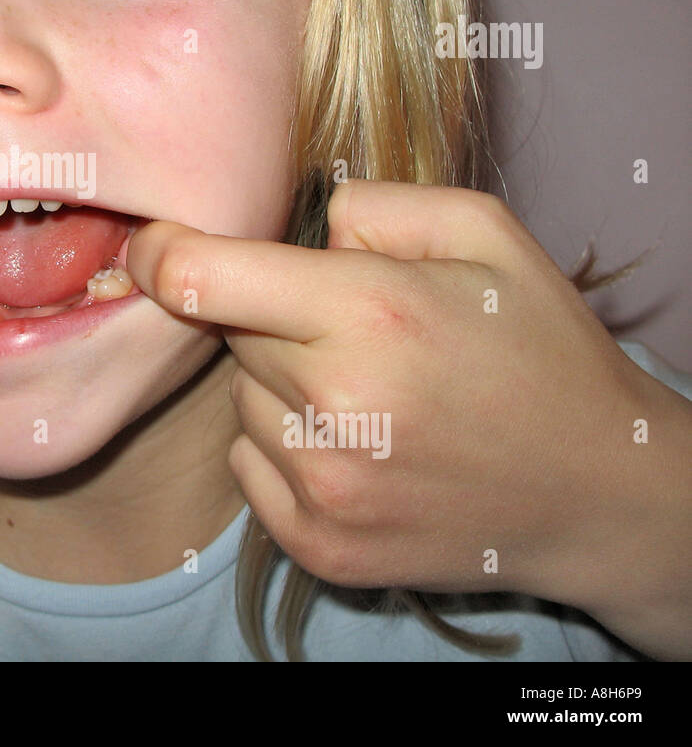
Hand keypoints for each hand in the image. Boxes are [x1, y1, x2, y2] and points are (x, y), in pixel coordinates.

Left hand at [127, 179, 691, 658]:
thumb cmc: (537, 346)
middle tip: (344, 327)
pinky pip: (249, 464)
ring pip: (240, 401)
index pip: (201, 277)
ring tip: (367, 392)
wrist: (595, 489)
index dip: (159, 252)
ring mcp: (324, 489)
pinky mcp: (318, 545)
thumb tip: (294, 223)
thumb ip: (373, 201)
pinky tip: (357, 444)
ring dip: (281, 385)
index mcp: (370, 315)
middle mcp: (336, 407)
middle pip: (227, 333)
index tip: (151, 245)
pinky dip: (284, 446)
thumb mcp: (484, 232)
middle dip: (266, 315)